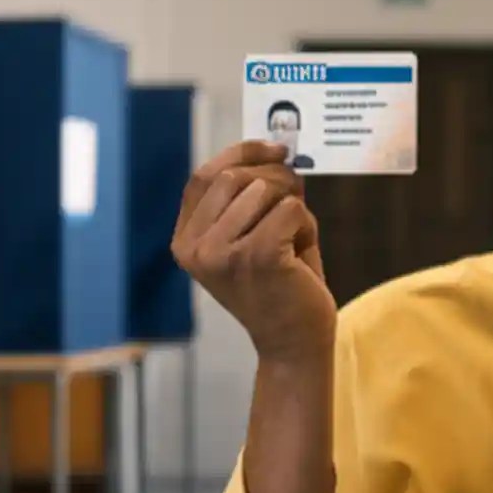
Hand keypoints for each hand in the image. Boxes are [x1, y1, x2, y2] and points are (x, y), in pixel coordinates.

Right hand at [171, 140, 337, 361]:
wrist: (294, 344)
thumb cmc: (281, 285)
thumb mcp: (254, 234)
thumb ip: (256, 196)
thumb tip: (277, 151)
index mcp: (186, 241)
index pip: (203, 175)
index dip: (241, 153)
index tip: (275, 148)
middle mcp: (195, 248)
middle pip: (235, 176)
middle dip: (276, 179)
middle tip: (296, 201)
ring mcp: (221, 253)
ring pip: (266, 188)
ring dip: (292, 207)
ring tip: (293, 241)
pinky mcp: (256, 256)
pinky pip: (291, 209)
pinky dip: (306, 225)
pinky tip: (300, 254)